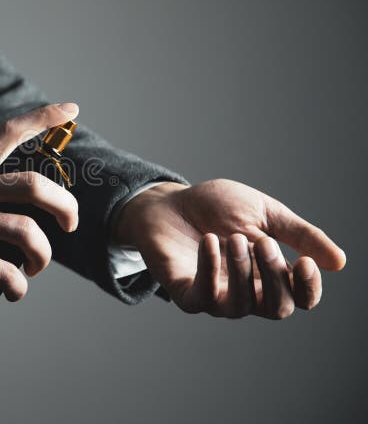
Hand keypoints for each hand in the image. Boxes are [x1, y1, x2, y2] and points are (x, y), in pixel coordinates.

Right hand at [0, 103, 79, 301]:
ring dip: (44, 256)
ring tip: (36, 266)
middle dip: (66, 207)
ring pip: (29, 234)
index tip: (71, 110)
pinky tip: (15, 292)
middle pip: (35, 187)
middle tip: (69, 224)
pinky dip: (20, 287)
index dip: (44, 118)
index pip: (7, 133)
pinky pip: (9, 274)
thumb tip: (15, 207)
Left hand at [115, 179, 345, 318]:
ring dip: (241, 271)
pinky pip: (204, 298)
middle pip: (276, 308)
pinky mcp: (185, 294)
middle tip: (263, 243)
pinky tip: (210, 241)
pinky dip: (210, 270)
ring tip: (234, 237)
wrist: (168, 200)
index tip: (305, 262)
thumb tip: (339, 263)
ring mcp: (214, 297)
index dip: (308, 288)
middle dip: (274, 276)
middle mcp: (244, 293)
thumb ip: (299, 235)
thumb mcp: (264, 213)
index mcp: (268, 276)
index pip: (300, 299)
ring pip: (241, 306)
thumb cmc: (215, 208)